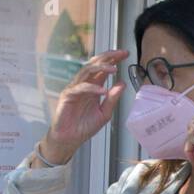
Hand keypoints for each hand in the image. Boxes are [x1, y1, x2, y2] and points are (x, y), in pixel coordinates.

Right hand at [39, 49, 127, 163]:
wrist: (70, 139)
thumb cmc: (84, 126)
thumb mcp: (104, 113)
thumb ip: (113, 99)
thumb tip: (122, 83)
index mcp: (93, 86)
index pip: (103, 68)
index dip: (113, 60)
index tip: (125, 54)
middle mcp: (84, 84)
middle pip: (94, 64)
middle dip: (108, 57)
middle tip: (120, 54)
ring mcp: (75, 88)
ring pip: (86, 71)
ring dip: (100, 68)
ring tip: (113, 69)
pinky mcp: (67, 95)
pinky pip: (80, 88)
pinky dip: (92, 88)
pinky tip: (103, 90)